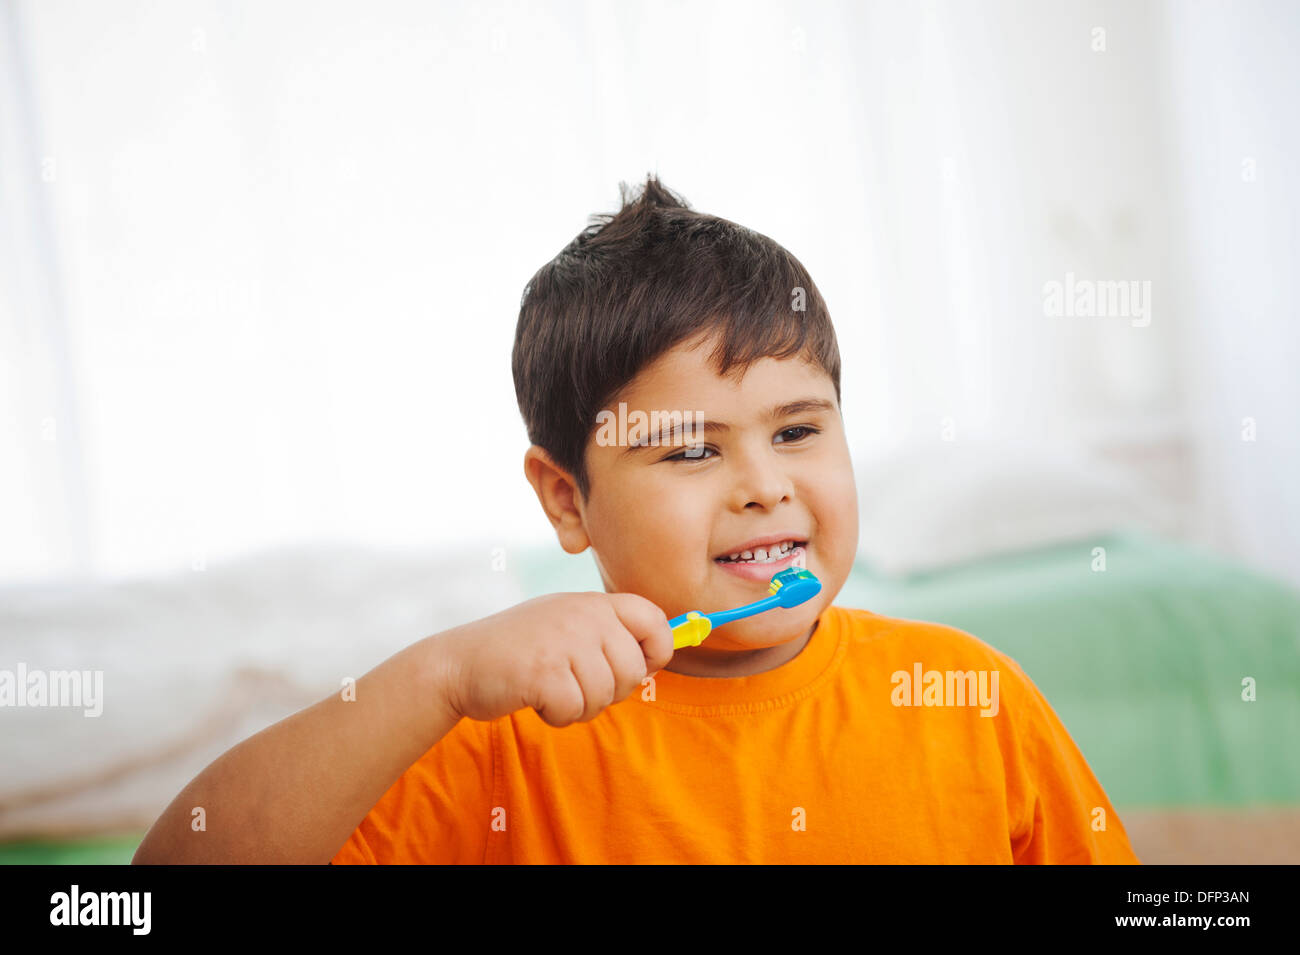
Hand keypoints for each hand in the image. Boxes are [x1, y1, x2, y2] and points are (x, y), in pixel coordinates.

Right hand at [435, 592, 673, 726]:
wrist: (458, 663)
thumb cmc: (520, 650)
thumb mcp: (567, 624)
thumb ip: (609, 632)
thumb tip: (664, 652)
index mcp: (593, 602)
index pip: (654, 619)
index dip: (656, 651)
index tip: (639, 666)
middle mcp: (583, 614)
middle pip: (633, 670)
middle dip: (609, 691)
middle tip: (575, 685)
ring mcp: (563, 641)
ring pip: (605, 695)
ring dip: (580, 706)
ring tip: (550, 688)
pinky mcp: (544, 671)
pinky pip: (575, 710)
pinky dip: (557, 715)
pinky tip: (534, 697)